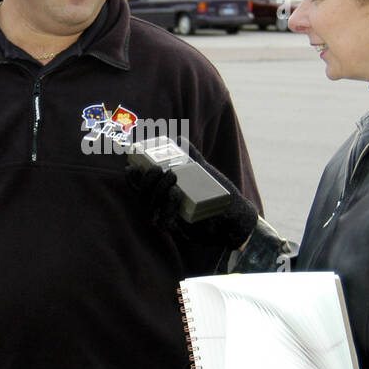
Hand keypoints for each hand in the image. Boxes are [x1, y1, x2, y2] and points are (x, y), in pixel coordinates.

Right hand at [126, 142, 257, 249]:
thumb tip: (180, 139)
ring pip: (151, 208)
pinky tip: (175, 193)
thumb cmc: (218, 194)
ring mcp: (170, 219)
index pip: (141, 188)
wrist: (236, 214)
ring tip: (172, 176)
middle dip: (147, 182)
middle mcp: (164, 207)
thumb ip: (191, 157)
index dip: (133, 180)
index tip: (132, 168)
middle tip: (160, 169)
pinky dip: (166, 207)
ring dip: (157, 191)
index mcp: (164, 193)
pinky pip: (165, 221)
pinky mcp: (179, 229)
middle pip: (143, 197)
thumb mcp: (203, 172)